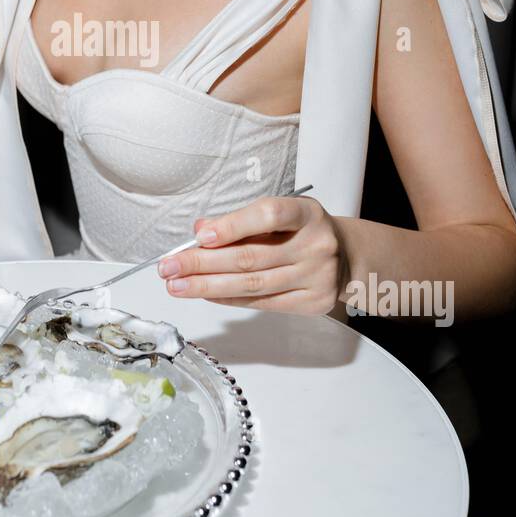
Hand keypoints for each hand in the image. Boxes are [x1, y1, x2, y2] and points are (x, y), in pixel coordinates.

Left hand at [157, 194, 348, 315]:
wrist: (346, 257)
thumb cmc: (303, 231)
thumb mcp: (280, 214)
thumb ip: (241, 220)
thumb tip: (200, 231)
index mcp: (307, 213)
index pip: (269, 215)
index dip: (232, 225)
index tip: (200, 235)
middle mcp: (316, 245)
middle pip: (251, 257)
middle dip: (202, 263)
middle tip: (169, 267)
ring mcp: (316, 277)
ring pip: (252, 284)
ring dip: (207, 286)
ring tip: (177, 285)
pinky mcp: (312, 303)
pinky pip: (261, 303)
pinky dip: (228, 299)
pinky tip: (205, 293)